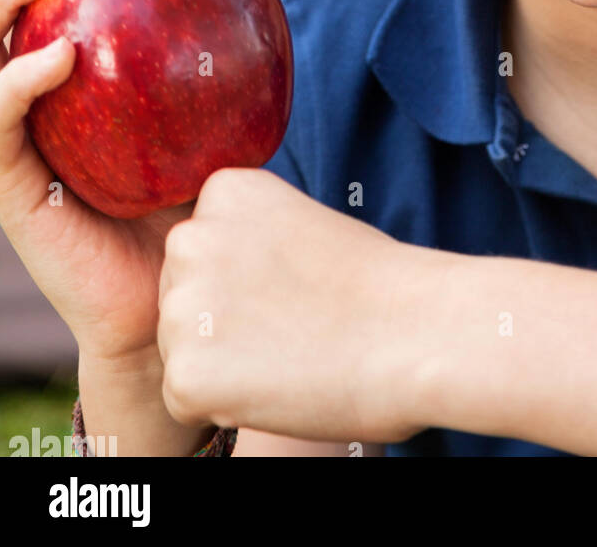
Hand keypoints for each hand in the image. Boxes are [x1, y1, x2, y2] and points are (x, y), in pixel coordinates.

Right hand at [0, 0, 194, 362]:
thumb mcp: (207, 123)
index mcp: (77, 75)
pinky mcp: (10, 184)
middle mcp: (37, 96)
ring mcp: (17, 137)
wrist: (175, 300)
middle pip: (16, 3)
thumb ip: (211, 72)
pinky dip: (16, 81)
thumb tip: (254, 4)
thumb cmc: (194, 207)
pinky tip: (58, 57)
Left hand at [157, 168, 436, 442]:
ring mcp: (183, 306)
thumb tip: (222, 272)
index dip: (248, 277)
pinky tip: (275, 384)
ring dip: (223, 362)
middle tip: (293, 321)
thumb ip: (250, 235)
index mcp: (225, 191)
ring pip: (181, 348)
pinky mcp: (187, 372)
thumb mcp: (303, 222)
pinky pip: (184, 399)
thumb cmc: (375, 283)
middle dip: (223, 319)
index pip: (202, 248)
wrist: (416, 334)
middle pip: (181, 294)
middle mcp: (191, 238)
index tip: (296, 281)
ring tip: (289, 352)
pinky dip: (222, 405)